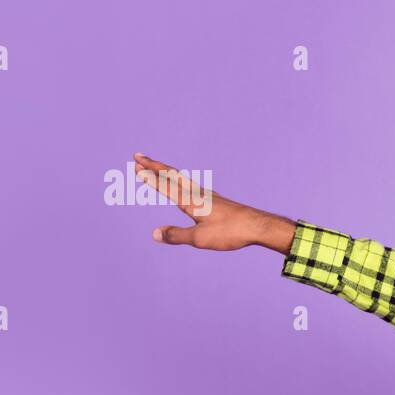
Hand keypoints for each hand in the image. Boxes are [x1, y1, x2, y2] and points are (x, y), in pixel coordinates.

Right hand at [134, 152, 295, 252]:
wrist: (258, 226)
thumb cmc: (230, 232)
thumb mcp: (200, 239)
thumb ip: (176, 235)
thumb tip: (154, 233)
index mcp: (191, 201)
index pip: (165, 185)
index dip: (149, 177)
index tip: (136, 167)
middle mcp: (198, 194)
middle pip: (172, 175)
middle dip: (154, 166)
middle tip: (138, 156)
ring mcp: (208, 195)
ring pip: (182, 179)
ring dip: (166, 172)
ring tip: (156, 167)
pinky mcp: (216, 201)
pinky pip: (192, 186)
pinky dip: (180, 181)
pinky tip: (185, 186)